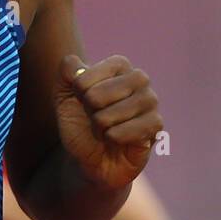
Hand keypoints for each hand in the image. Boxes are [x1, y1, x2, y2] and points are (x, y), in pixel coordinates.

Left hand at [54, 54, 162, 190]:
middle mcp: (138, 78)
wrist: (93, 159)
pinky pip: (127, 131)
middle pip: (96, 96)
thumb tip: (72, 60)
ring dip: (100, 128)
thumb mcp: (64, 98)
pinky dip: (114, 139)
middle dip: (89, 114)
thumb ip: (66, 73)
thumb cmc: (81, 126)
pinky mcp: (156, 123)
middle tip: (96, 118)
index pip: (84, 78)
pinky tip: (117, 140)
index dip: (78, 96)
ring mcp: (150, 100)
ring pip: (110, 115)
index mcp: (118, 65)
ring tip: (106, 129)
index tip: (84, 101)